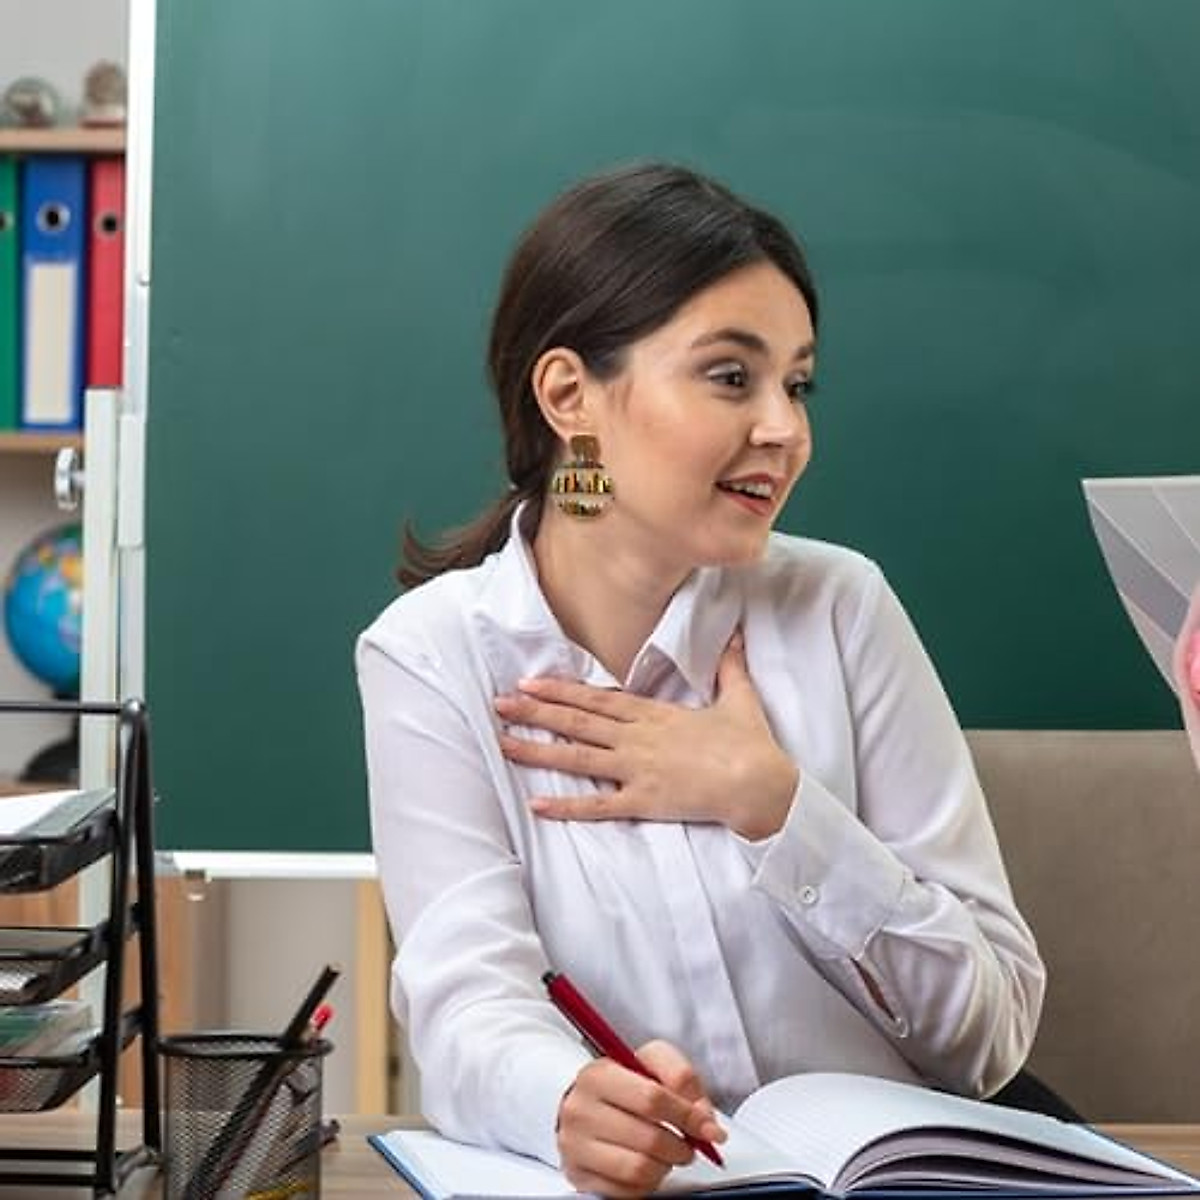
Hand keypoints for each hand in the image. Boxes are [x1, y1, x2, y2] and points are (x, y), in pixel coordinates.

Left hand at [494, 631, 798, 839]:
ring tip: (504, 744)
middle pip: (577, 722)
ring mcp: (637, 769)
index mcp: (654, 713)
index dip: (561, 690)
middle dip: (536, 711)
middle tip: (500, 703)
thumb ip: (729, 666)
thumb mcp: (739, 697)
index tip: (530, 681)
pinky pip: (598, 805)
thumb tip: (736, 632)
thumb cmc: (750, 743)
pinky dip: (566, 806)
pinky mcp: (643, 801)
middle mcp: (637, 738)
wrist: (760, 783)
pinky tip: (537, 805)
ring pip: (577, 758)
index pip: (597, 698)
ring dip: (538, 751)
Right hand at [556, 1040, 725, 1196]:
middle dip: (680, 1146)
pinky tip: (648, 1166)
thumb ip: (682, 1079)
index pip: (652, 1099)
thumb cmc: (625, 1082)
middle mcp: (580, 1110)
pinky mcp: (579, 1176)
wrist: (587, 1102)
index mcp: (599, 1074)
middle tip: (688, 1145)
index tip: (707, 1128)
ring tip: (667, 1154)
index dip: (687, 1116)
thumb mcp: (653, 1062)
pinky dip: (647, 1183)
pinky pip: (626, 1191)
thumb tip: (706, 1123)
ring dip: (665, 1166)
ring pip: (639, 1169)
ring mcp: (576, 1145)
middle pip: (649, 1139)